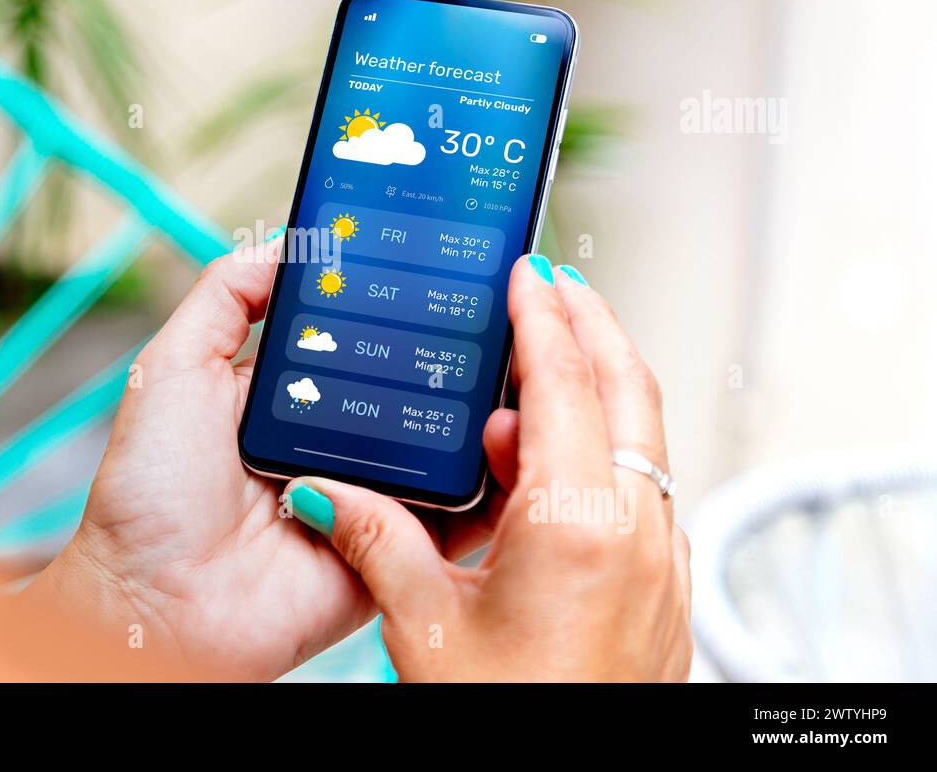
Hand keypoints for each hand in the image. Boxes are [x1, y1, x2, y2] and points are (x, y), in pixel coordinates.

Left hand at [31, 237, 506, 679]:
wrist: (158, 604)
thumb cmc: (149, 493)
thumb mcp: (172, 369)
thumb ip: (227, 297)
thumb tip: (292, 237)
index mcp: (293, 389)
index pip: (363, 329)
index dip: (399, 294)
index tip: (448, 249)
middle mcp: (339, 435)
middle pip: (415, 378)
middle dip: (458, 345)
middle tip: (506, 301)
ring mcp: (372, 491)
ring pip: (448, 440)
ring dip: (482, 407)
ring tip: (519, 360)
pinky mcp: (395, 546)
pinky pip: (458, 514)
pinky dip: (492, 482)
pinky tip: (517, 440)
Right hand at [282, 255, 692, 681]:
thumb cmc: (509, 720)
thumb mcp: (422, 628)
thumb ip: (376, 539)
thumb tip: (324, 490)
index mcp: (578, 524)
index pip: (565, 381)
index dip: (542, 315)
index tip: (528, 268)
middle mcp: (638, 530)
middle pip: (627, 388)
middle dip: (589, 325)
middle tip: (549, 284)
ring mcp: (662, 560)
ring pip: (640, 436)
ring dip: (593, 388)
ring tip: (521, 386)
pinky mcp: (663, 587)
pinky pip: (640, 485)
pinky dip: (600, 448)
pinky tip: (544, 468)